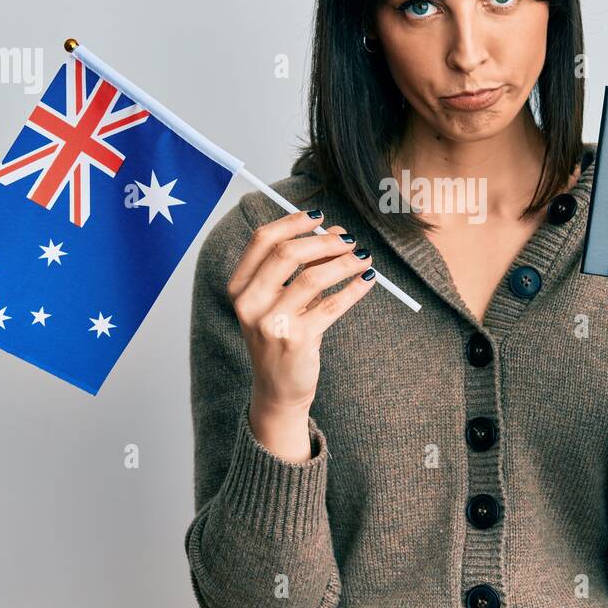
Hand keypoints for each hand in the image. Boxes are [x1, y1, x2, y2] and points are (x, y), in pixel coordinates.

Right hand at [227, 209, 375, 421]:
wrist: (276, 390)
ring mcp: (271, 323)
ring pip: (313, 277)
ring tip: (364, 257)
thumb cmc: (280, 337)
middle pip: (286, 253)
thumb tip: (334, 231)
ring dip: (345, 262)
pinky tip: (368, 280)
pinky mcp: (296, 340)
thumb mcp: (280, 301)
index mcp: (240, 287)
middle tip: (349, 240)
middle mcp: (250, 304)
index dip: (292, 222)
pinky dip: (354, 289)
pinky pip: (331, 305)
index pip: (262, 241)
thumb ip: (301, 266)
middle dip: (323, 241)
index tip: (319, 216)